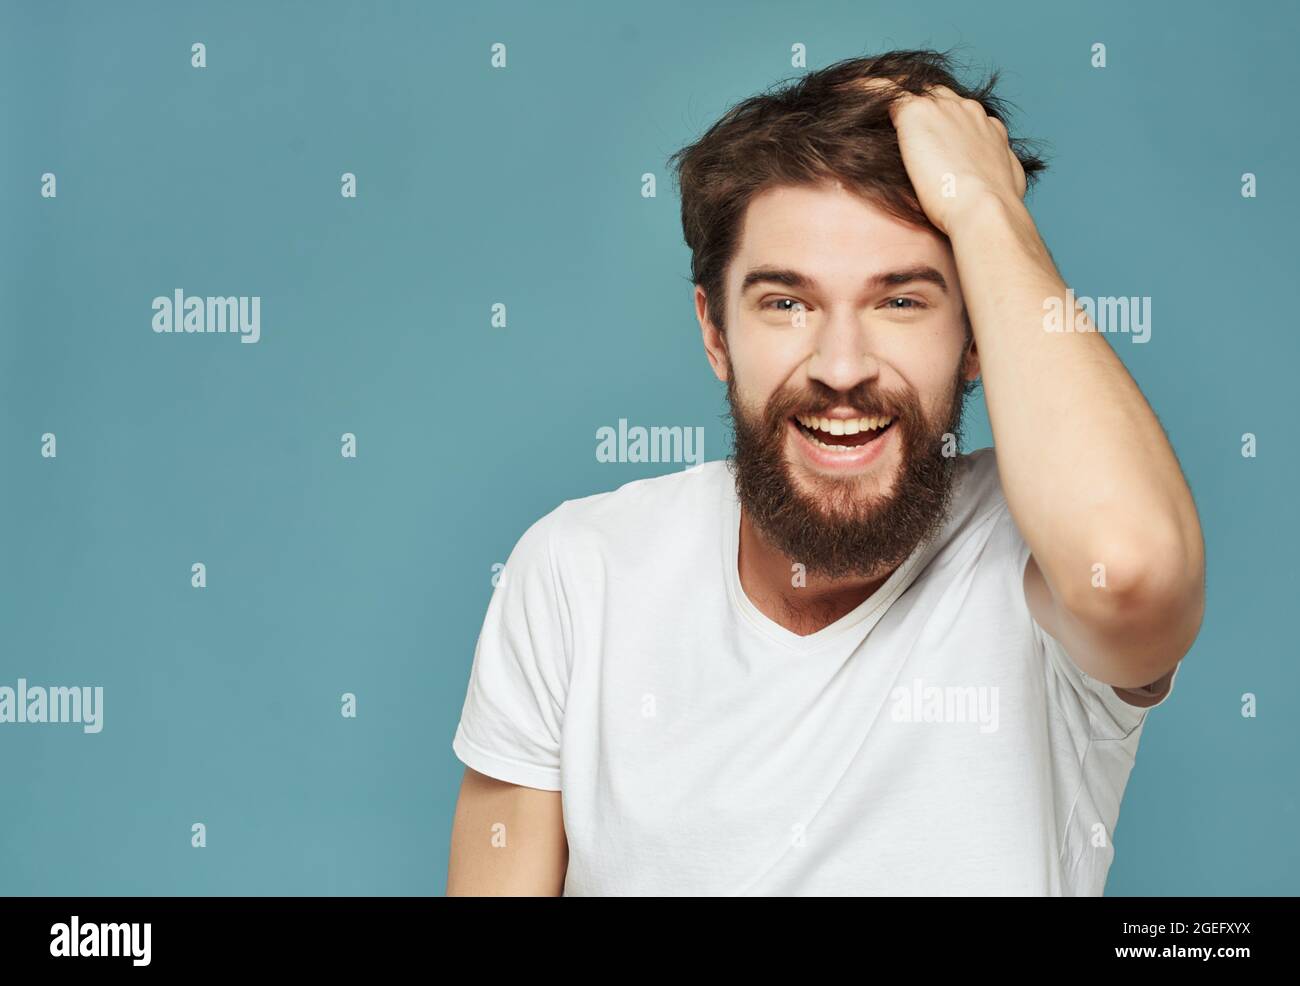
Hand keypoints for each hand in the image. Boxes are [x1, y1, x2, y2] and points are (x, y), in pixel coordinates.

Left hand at [857, 78, 1027, 235]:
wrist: (983, 208)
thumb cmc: (990, 213)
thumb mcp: (1003, 189)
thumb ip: (993, 179)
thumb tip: (986, 190)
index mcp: (989, 130)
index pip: (962, 116)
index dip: (943, 122)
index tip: (928, 135)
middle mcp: (968, 111)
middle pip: (938, 95)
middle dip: (918, 101)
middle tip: (892, 112)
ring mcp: (944, 108)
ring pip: (912, 89)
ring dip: (890, 92)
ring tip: (861, 95)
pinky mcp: (918, 112)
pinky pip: (886, 91)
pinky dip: (867, 87)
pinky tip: (846, 90)